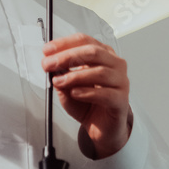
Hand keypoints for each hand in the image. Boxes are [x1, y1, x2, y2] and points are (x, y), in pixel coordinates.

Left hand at [42, 33, 131, 158]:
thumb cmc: (88, 104)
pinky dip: (88, 92)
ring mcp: (120, 82)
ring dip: (75, 76)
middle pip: (93, 52)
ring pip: (100, 72)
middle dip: (67, 56)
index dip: (65, 43)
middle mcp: (115, 64)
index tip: (48, 50)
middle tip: (50, 64)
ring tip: (59, 81)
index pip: (84, 40)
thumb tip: (52, 66)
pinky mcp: (121, 100)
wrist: (101, 128)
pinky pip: (106, 93)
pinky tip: (75, 93)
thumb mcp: (68, 87)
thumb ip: (61, 76)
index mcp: (103, 55)